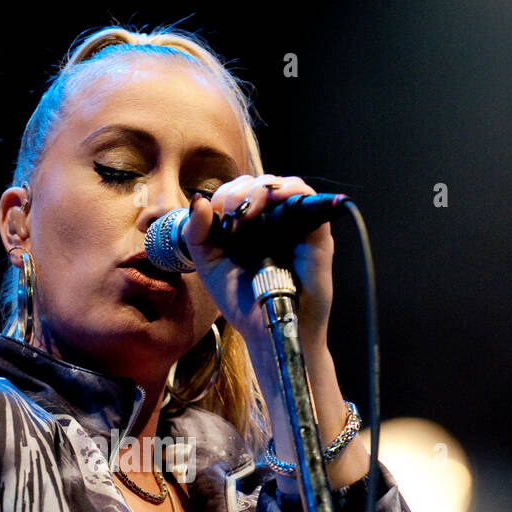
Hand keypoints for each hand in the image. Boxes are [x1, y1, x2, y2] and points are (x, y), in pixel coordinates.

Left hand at [184, 174, 334, 359]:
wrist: (266, 328)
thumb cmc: (239, 299)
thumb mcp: (208, 263)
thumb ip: (197, 232)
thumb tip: (200, 199)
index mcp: (244, 225)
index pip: (235, 191)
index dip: (225, 195)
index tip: (219, 217)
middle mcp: (269, 220)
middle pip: (256, 183)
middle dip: (240, 191)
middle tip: (234, 215)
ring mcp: (293, 224)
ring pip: (282, 185)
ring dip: (263, 188)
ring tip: (251, 208)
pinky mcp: (314, 231)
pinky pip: (307, 198)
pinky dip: (292, 189)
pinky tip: (276, 198)